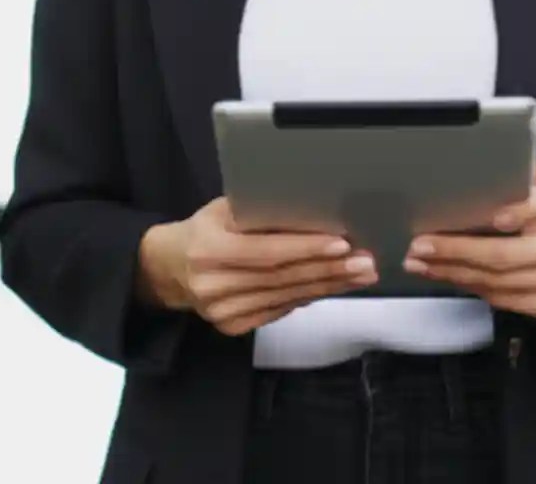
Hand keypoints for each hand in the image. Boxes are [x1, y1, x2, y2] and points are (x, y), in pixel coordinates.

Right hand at [138, 198, 377, 335]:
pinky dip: (309, 297)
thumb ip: (260, 210)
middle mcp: (213, 285)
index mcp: (208, 249)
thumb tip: (314, 209)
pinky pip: (279, 310)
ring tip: (361, 274)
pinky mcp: (231, 326)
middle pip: (282, 277)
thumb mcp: (223, 210)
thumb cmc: (205, 229)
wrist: (170, 267)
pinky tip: (333, 286)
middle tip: (366, 262)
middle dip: (330, 270)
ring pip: (286, 297)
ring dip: (329, 286)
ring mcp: (221, 311)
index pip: (267, 252)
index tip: (343, 243)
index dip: (306, 249)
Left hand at [402, 166, 535, 318]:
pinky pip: (498, 299)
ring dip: (451, 272)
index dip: (519, 212)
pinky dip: (465, 286)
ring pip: (497, 281)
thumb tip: (496, 162)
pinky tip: (439, 275)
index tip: (494, 216)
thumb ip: (517, 186)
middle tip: (420, 245)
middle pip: (506, 254)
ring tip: (418, 263)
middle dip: (457, 251)